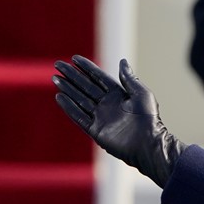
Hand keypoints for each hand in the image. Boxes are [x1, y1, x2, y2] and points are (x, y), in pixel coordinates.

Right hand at [53, 55, 182, 187]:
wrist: (148, 145)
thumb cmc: (148, 119)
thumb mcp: (141, 94)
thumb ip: (129, 78)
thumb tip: (122, 61)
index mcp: (119, 95)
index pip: (98, 78)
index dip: (87, 68)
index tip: (74, 58)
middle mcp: (108, 105)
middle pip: (85, 86)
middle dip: (72, 76)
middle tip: (58, 64)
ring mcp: (101, 117)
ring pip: (79, 99)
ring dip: (67, 89)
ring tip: (55, 78)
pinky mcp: (96, 130)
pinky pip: (79, 116)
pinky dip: (69, 107)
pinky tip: (59, 97)